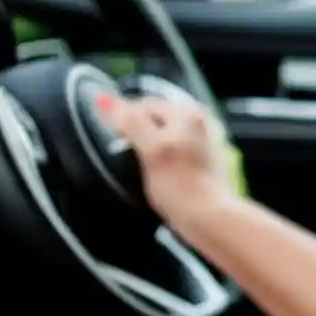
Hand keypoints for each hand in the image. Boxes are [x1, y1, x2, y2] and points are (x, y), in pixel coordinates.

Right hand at [99, 95, 237, 226]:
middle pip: (157, 119)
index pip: (144, 105)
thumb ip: (130, 121)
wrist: (211, 218)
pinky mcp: (206, 163)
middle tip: (130, 157)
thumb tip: (104, 98)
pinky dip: (166, 160)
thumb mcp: (151, 149)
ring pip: (166, 136)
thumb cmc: (179, 186)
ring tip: (147, 169)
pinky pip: (177, 153)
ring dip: (152, 147)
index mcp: (188, 113)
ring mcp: (206, 142)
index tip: (117, 141)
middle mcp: (201, 122)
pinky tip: (163, 176)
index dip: (125, 120)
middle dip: (141, 133)